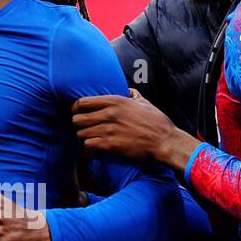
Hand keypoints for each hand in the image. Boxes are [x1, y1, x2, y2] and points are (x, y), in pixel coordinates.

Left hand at [72, 89, 195, 167]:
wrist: (164, 141)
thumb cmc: (156, 122)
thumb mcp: (144, 103)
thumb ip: (133, 95)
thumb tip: (128, 90)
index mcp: (115, 101)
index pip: (83, 102)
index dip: (76, 108)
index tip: (77, 113)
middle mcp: (109, 114)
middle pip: (78, 119)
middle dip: (78, 125)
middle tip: (83, 128)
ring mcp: (109, 130)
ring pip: (81, 133)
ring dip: (84, 137)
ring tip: (89, 139)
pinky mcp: (111, 145)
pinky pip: (88, 146)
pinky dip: (89, 149)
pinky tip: (94, 149)